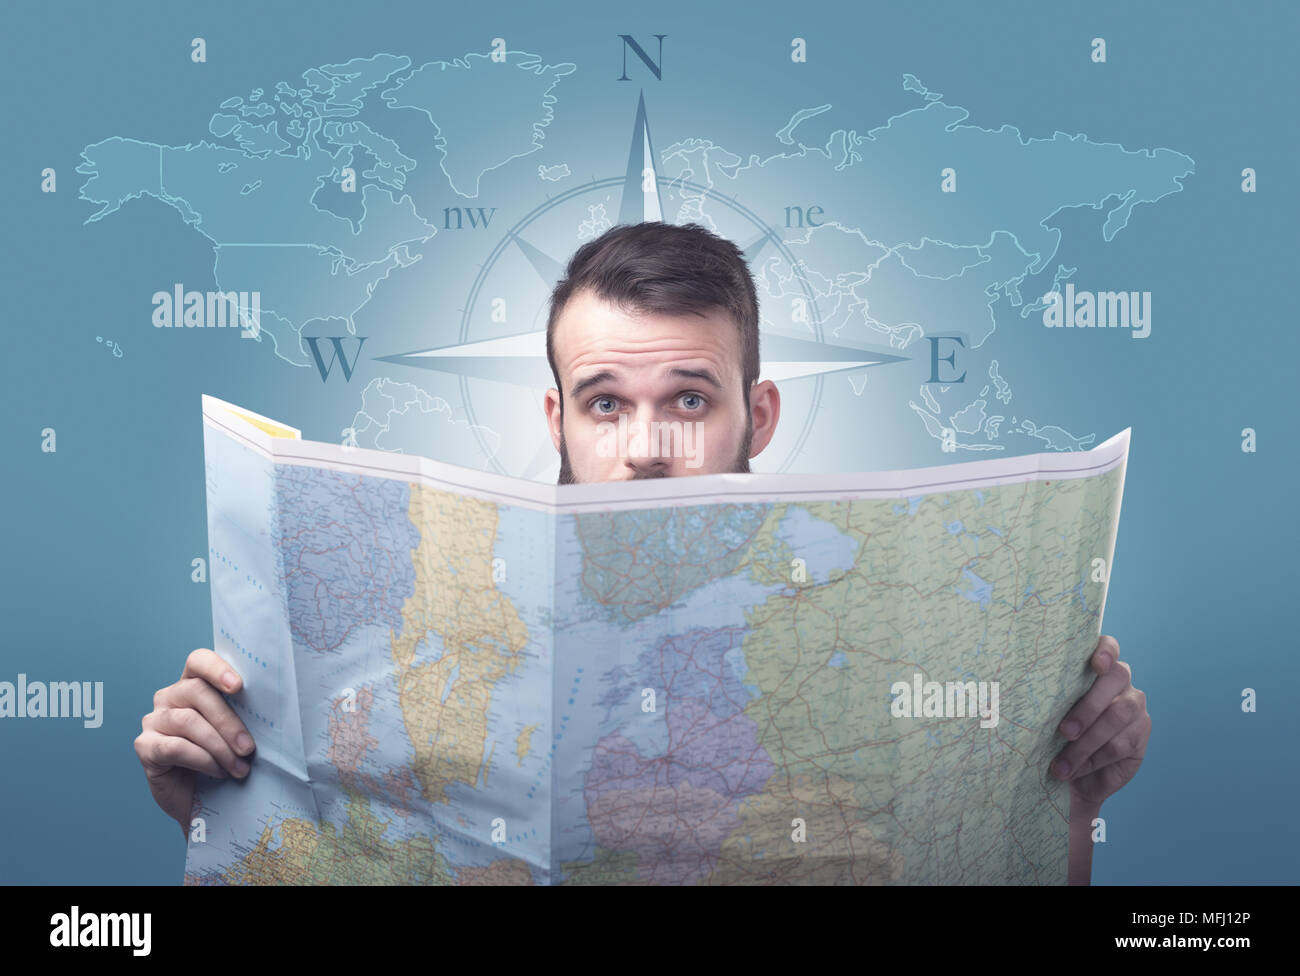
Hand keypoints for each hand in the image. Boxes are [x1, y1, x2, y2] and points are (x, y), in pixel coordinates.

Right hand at [134, 649, 255, 835]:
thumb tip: (273, 705)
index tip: (238, 686)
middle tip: (248, 748)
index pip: (198, 660)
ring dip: (219, 746)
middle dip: (228, 721)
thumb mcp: (238, 733)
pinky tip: (218, 773)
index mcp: (193, 684)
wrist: (205, 803)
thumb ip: (246, 713)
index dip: (216, 668)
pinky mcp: (145, 746)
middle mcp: (169, 697)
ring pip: (187, 721)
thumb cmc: (226, 760)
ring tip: (239, 768)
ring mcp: (154, 721)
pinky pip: (175, 747)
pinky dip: (202, 760)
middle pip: (196, 691)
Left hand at [1053, 635, 1150, 808]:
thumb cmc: (1051, 736)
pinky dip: (1095, 759)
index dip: (1106, 651)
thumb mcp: (1044, 716)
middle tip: (1065, 731)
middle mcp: (1119, 681)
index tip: (1096, 664)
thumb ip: (1045, 700)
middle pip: (1116, 678)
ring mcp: (1134, 705)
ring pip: (1119, 714)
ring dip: (1088, 741)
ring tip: (1062, 764)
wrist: (1072, 777)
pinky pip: (1121, 744)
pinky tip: (1075, 770)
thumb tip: (1015, 693)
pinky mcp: (1141, 733)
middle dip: (1089, 706)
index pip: (1108, 647)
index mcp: (1094, 668)